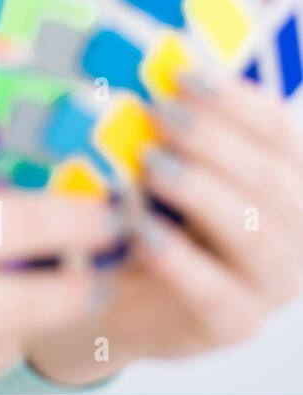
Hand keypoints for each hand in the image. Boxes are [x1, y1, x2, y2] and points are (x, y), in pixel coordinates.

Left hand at [25, 71, 302, 383]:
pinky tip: (142, 231)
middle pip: (274, 180)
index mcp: (285, 182)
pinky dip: (181, 260)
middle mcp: (295, 232)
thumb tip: (149, 70)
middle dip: (216, 141)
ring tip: (150, 164)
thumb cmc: (143, 218)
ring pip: (258, 234)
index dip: (235, 101)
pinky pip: (218, 293)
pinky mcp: (234, 324)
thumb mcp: (156, 167)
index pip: (279, 134)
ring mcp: (271, 284)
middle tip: (161, 114)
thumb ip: (166, 130)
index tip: (183, 76)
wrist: (109, 296)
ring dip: (203, 191)